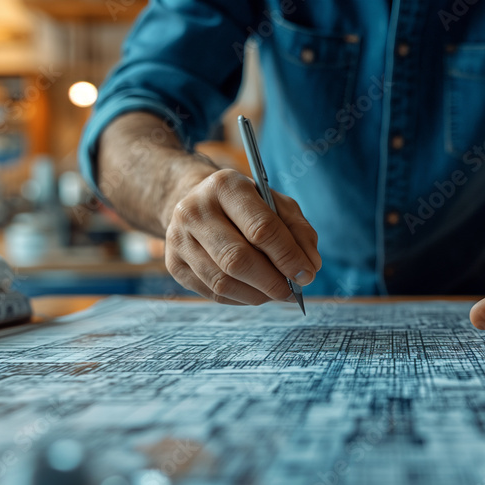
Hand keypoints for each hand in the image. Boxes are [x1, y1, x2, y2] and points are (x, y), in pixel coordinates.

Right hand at [163, 169, 321, 303]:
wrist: (195, 202)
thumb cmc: (245, 204)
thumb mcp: (276, 203)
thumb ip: (298, 230)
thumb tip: (309, 266)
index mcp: (224, 186)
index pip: (260, 228)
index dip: (287, 256)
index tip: (307, 273)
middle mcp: (194, 210)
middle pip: (237, 259)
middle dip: (272, 281)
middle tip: (292, 290)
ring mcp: (178, 239)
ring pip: (223, 282)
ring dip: (258, 294)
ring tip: (276, 291)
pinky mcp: (174, 265)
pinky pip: (213, 293)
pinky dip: (241, 298)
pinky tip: (255, 291)